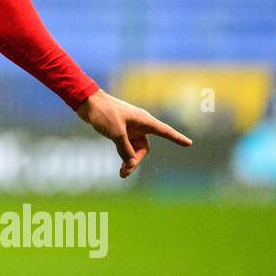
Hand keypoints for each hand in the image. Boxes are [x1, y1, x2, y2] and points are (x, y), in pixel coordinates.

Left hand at [75, 89, 191, 178]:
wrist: (87, 102)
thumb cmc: (104, 113)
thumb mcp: (116, 133)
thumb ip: (126, 150)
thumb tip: (132, 164)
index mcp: (144, 120)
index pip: (165, 131)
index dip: (177, 138)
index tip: (189, 143)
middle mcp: (139, 124)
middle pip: (144, 148)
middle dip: (137, 160)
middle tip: (125, 172)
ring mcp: (129, 127)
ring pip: (134, 149)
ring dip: (129, 160)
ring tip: (121, 173)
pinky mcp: (120, 130)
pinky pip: (126, 146)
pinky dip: (124, 155)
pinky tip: (120, 166)